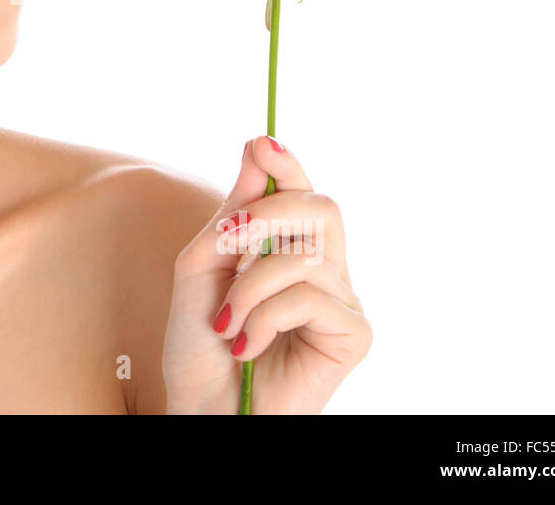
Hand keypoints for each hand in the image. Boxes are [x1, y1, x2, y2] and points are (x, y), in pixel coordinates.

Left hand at [161, 136, 371, 412]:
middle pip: (320, 208)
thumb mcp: (201, 269)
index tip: (260, 143)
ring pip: (304, 256)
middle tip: (225, 241)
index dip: (287, 164)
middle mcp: (324, 271)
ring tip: (225, 322)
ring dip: (248, 286)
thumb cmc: (201, 350)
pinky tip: (247, 346)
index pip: (301, 193)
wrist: (204, 412)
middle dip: (265, 213)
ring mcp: (342, 302)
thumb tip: (259, 148)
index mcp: (288, 250)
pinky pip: (310, 297)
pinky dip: (265, 317)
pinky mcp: (354, 335)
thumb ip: (230, 215)